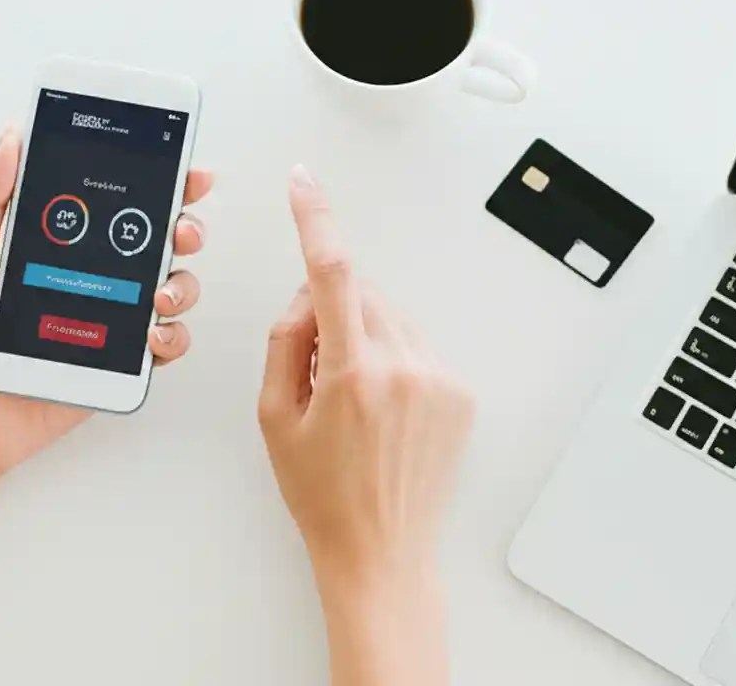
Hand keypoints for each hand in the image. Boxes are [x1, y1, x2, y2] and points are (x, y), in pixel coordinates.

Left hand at [0, 128, 214, 474]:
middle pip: (161, 239)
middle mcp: (97, 276)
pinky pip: (168, 343)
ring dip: (182, 283)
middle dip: (185, 226)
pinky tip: (150, 335)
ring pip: (175, 287)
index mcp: (62, 244)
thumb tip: (12, 139)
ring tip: (158, 294)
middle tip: (180, 231)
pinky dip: (172, 336)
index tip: (184, 167)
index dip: (158, 179)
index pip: (118, 201)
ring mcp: (114, 318)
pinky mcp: (123, 362)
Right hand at [258, 166, 474, 581]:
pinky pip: (417, 347)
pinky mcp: (461, 393)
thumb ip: (284, 343)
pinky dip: (394, 361)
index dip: (315, 220)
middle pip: (362, 296)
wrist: (382, 552)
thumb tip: (305, 300)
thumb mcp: (274, 419)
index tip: (304, 183)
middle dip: (331, 316)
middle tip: (314, 373)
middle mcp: (405, 370)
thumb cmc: (323, 495)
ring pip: (392, 319)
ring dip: (365, 339)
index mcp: (352, 375)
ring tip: (352, 401)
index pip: (333, 274)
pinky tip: (383, 411)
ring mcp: (440, 381)